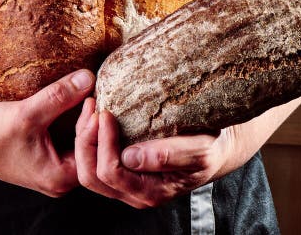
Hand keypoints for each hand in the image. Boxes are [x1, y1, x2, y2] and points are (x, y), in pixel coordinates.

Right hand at [0, 69, 94, 196]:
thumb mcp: (28, 113)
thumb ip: (59, 96)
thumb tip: (87, 78)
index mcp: (59, 177)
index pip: (90, 150)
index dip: (93, 122)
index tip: (92, 98)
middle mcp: (61, 180)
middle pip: (92, 151)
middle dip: (94, 124)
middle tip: (97, 98)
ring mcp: (56, 172)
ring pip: (83, 147)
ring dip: (86, 124)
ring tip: (90, 100)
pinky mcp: (50, 161)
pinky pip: (72, 145)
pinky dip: (77, 127)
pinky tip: (79, 107)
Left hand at [74, 97, 235, 207]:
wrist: (217, 148)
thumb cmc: (211, 147)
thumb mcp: (200, 149)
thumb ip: (169, 155)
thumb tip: (131, 156)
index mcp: (150, 192)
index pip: (112, 172)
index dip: (104, 143)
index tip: (107, 113)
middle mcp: (134, 194)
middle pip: (91, 176)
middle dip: (86, 141)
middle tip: (92, 107)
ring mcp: (126, 185)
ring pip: (87, 170)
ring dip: (84, 139)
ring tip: (90, 108)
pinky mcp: (123, 171)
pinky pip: (94, 161)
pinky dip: (90, 139)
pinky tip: (96, 115)